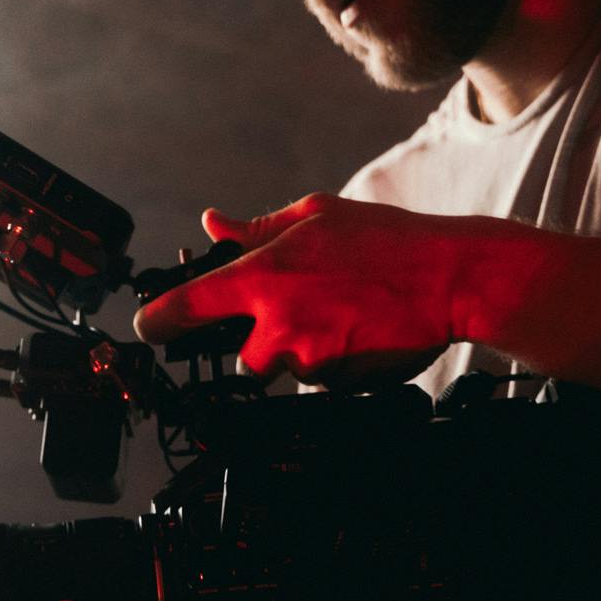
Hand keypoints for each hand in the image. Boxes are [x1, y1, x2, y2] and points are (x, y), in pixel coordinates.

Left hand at [132, 194, 503, 383]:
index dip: (157, 322)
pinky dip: (333, 363)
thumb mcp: (315, 215)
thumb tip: (213, 224)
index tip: (149, 329)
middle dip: (262, 344)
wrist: (450, 281)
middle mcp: (278, 324)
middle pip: (242, 359)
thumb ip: (255, 229)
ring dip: (302, 351)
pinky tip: (360, 332)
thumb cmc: (385, 242)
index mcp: (264, 277)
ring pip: (286, 369)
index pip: (186, 308)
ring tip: (341, 316)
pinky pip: (321, 382)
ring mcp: (308, 360)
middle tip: (301, 314)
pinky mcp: (338, 385)